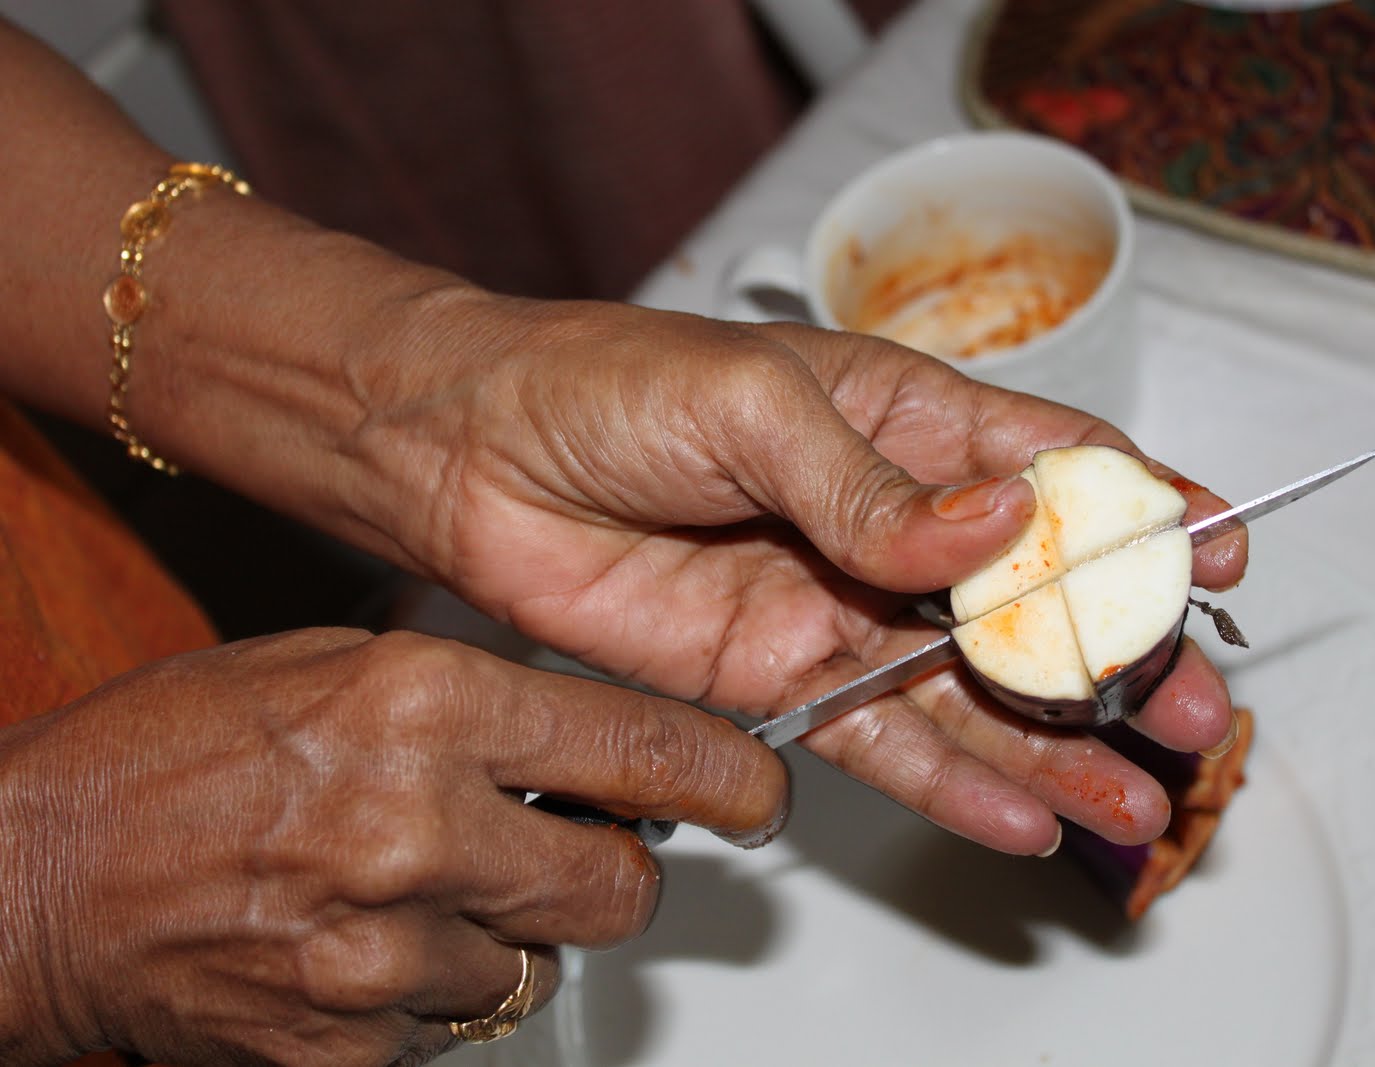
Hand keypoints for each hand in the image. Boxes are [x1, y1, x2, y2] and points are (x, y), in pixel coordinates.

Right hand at [0, 629, 784, 1065]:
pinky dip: (429, 993)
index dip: (725, 776)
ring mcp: (382, 950)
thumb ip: (466, 697)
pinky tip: (359, 943)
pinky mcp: (348, 1046)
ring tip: (414, 889)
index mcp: (421, 708)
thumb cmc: (168, 755)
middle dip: (613, 872)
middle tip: (570, 849)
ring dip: (506, 934)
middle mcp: (415, 826)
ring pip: (541, 964)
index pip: (641, 748)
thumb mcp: (325, 666)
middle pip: (621, 885)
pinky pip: (454, 1027)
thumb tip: (584, 735)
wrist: (35, 873)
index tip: (756, 791)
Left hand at [344, 294, 1247, 856]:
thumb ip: (874, 483)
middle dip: (1119, 655)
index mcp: (903, 421)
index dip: (1145, 508)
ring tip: (1133, 800)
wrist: (476, 458)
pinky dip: (950, 786)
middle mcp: (888, 523)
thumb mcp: (754, 405)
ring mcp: (839, 609)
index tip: (1222, 553)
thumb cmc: (609, 385)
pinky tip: (1019, 821)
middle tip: (1193, 707)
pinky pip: (880, 743)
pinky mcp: (779, 682)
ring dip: (1054, 746)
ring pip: (972, 690)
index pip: (1055, 465)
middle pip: (1034, 599)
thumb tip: (995, 529)